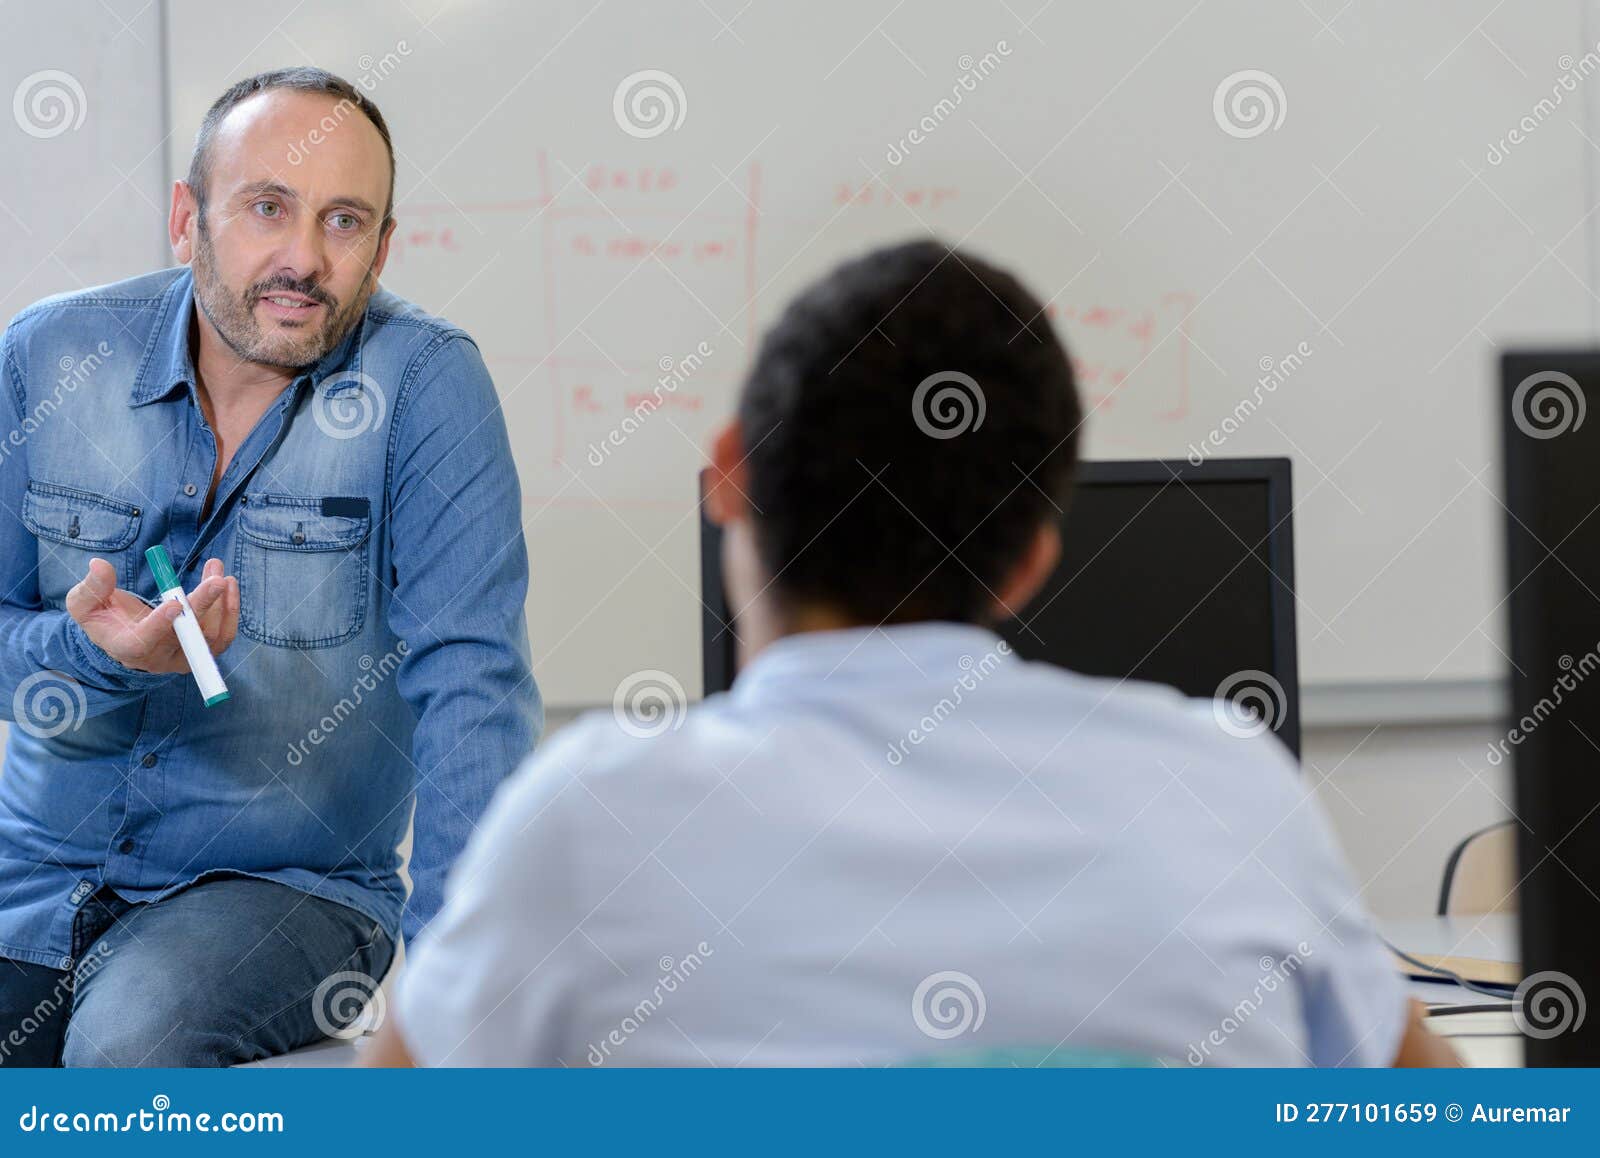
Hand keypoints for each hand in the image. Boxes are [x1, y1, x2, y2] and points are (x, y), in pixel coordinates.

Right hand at [65, 556, 238, 673]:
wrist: (125, 637)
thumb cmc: (103, 618)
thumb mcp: (85, 604)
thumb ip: (91, 588)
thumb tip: (99, 565)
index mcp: (127, 648)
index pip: (144, 642)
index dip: (160, 624)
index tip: (175, 602)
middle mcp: (160, 659)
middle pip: (187, 637)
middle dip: (203, 606)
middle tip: (215, 580)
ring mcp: (184, 658)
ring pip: (210, 635)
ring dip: (220, 601)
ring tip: (216, 569)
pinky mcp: (203, 651)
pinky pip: (223, 635)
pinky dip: (229, 609)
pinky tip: (229, 584)